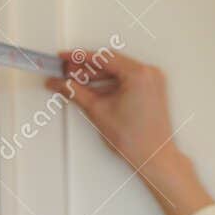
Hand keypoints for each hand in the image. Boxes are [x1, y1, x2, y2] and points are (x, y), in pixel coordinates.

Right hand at [47, 49, 211, 214]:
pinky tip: (92, 90)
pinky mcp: (151, 91)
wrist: (153, 157)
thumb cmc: (135, 140)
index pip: (102, 57)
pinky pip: (126, 81)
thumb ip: (74, 91)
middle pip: (109, 63)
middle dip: (85, 68)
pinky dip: (109, 84)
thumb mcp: (97, 110)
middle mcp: (148, 74)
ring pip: (117, 72)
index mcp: (138, 74)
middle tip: (66, 72)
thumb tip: (61, 83)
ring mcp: (152, 82)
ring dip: (96, 77)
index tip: (64, 58)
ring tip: (76, 83)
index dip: (78, 57)